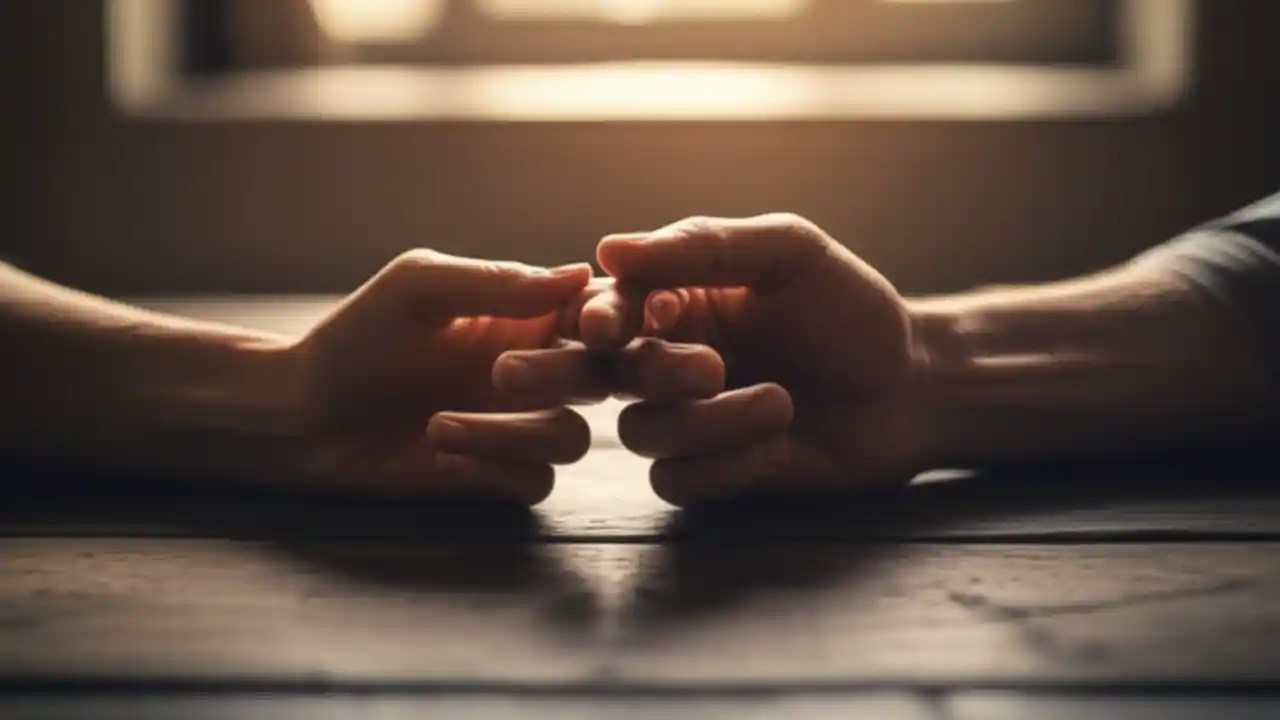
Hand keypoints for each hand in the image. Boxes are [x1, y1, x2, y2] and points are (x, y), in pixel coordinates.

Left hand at [285, 250, 600, 504]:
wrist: (297, 417)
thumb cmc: (352, 339)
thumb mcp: (418, 289)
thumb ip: (497, 281)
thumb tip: (580, 274)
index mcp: (523, 315)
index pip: (600, 312)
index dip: (616, 319)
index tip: (594, 328)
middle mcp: (533, 370)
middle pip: (601, 378)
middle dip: (559, 377)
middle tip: (498, 374)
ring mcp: (516, 427)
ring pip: (572, 438)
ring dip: (512, 433)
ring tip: (437, 425)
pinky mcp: (495, 476)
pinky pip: (537, 481)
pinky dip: (494, 468)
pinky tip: (438, 453)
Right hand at [581, 214, 931, 504]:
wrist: (912, 388)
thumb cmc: (853, 310)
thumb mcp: (789, 252)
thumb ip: (703, 244)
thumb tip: (608, 249)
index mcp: (677, 299)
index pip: (603, 308)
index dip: (600, 319)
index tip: (611, 326)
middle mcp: (670, 359)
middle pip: (611, 374)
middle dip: (658, 372)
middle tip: (713, 368)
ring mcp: (689, 420)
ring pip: (642, 433)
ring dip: (710, 423)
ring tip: (780, 403)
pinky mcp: (712, 472)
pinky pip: (676, 481)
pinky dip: (725, 465)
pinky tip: (779, 445)